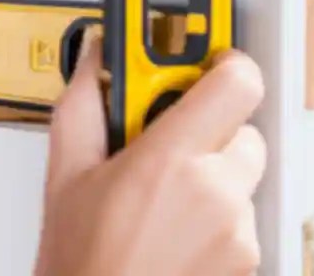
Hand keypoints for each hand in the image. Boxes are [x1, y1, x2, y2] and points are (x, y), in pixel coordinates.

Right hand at [33, 39, 265, 275]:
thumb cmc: (80, 268)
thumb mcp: (64, 178)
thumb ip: (84, 104)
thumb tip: (96, 59)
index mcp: (172, 161)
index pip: (237, 81)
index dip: (224, 63)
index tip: (204, 60)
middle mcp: (217, 194)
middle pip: (244, 127)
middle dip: (208, 130)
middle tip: (165, 144)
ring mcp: (238, 233)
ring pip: (243, 177)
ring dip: (213, 178)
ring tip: (161, 203)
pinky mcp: (249, 263)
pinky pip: (244, 219)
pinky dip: (218, 219)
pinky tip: (173, 232)